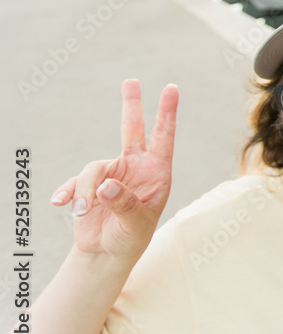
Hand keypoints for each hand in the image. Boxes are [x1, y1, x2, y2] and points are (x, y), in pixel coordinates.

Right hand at [50, 79, 177, 262]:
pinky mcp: (88, 184)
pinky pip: (74, 182)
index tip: (171, 88)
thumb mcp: (136, 224)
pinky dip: (67, 192)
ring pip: (93, 168)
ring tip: (82, 211)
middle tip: (131, 81)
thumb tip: (106, 186)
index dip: (167, 113)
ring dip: (84, 190)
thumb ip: (124, 204)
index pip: (163, 137)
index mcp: (156, 172)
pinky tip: (59, 204)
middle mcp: (134, 167)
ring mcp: (111, 173)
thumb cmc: (131, 237)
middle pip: (131, 129)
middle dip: (131, 105)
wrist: (107, 253)